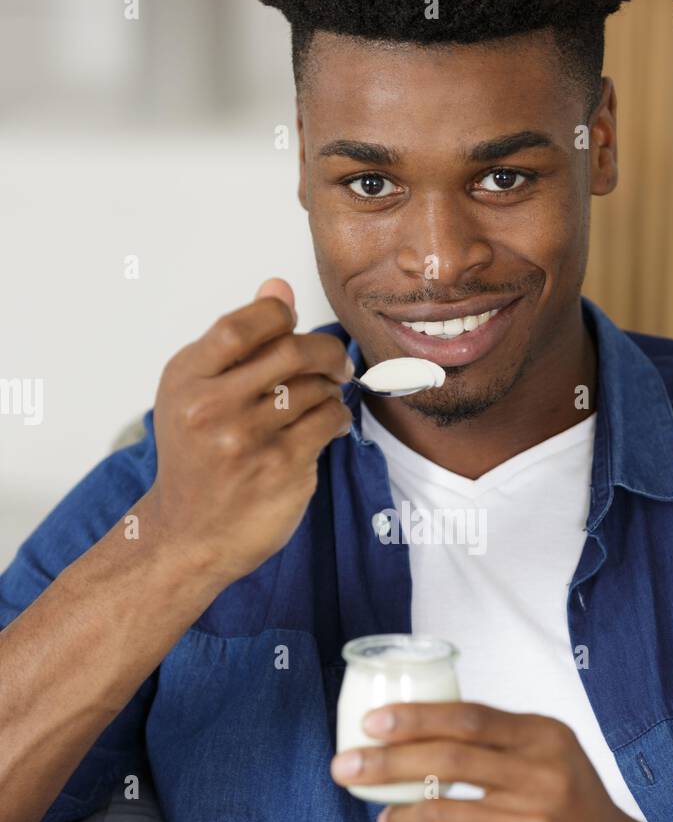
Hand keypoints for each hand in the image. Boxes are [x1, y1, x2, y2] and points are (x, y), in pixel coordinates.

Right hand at [143, 277, 354, 589]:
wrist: (190, 535)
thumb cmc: (197, 459)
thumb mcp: (194, 394)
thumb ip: (236, 342)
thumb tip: (279, 286)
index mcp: (186, 379)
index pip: (243, 323)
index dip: (279, 314)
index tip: (292, 325)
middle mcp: (211, 408)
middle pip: (290, 350)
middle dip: (325, 351)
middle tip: (335, 363)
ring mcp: (247, 440)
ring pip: (316, 387)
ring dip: (332, 388)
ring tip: (326, 399)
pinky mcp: (281, 468)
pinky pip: (328, 422)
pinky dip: (338, 418)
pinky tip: (331, 424)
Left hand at [330, 701, 650, 821]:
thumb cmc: (572, 808)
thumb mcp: (549, 757)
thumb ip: (495, 742)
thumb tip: (411, 729)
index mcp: (544, 739)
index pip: (468, 718)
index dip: (414, 717)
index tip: (371, 722)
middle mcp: (542, 778)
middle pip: (447, 760)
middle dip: (386, 762)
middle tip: (345, 766)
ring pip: (441, 810)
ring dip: (398, 810)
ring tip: (380, 814)